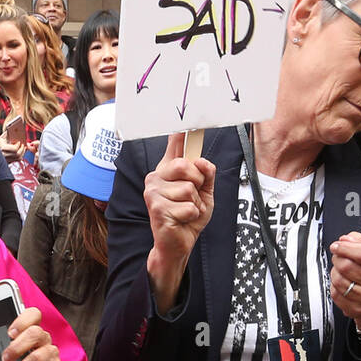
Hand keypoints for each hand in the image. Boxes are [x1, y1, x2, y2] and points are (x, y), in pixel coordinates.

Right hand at [0, 136, 25, 162]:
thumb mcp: (0, 138)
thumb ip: (7, 134)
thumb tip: (14, 130)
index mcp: (2, 148)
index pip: (14, 149)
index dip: (18, 145)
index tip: (19, 142)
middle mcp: (4, 155)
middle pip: (18, 154)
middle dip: (22, 149)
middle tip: (23, 145)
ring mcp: (6, 160)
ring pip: (18, 159)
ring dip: (22, 153)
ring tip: (23, 149)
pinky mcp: (7, 163)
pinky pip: (16, 161)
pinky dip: (19, 157)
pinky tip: (20, 153)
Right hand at [145, 133, 215, 312]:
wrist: (178, 244)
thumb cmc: (188, 218)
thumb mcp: (205, 193)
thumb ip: (206, 176)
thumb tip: (203, 161)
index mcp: (168, 170)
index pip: (174, 145)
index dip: (180, 131)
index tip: (185, 116)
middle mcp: (157, 177)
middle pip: (185, 165)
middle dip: (198, 182)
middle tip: (194, 196)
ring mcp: (154, 192)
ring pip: (189, 189)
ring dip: (195, 204)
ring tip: (187, 212)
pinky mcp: (157, 209)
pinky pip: (188, 206)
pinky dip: (192, 216)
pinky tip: (182, 221)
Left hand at [330, 232, 360, 331]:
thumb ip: (360, 241)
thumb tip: (345, 239)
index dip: (346, 247)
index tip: (336, 245)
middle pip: (347, 266)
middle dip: (338, 258)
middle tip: (338, 257)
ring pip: (338, 279)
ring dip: (335, 272)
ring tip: (341, 270)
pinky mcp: (355, 309)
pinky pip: (335, 293)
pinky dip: (334, 285)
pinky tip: (342, 283)